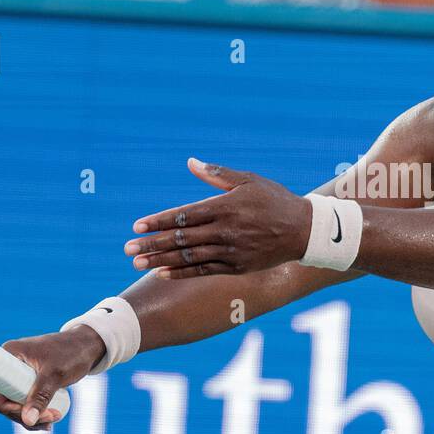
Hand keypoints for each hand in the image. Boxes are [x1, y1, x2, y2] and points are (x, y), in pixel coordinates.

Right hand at [0, 327, 104, 429]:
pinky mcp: (27, 381)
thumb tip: (27, 420)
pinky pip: (23, 401)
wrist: (88, 346)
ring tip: (53, 420)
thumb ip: (41, 396)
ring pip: (13, 403)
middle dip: (23, 415)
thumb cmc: (72, 353)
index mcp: (9, 355)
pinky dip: (33, 413)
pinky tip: (47, 423)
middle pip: (2, 399)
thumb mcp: (55, 374)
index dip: (4, 405)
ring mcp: (17, 373)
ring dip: (30, 417)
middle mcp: (8, 364)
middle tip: (49, 418)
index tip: (26, 413)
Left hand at [123, 158, 311, 278]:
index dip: (159, 221)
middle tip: (128, 247)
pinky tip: (164, 272)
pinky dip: (183, 272)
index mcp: (226, 206)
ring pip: (189, 257)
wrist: (305, 230)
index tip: (138, 225)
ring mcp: (231, 251)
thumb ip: (217, 173)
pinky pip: (204, 271)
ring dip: (161, 260)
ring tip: (138, 262)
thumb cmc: (275, 200)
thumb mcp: (248, 180)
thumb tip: (190, 161)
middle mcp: (226, 230)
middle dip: (152, 244)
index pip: (184, 215)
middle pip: (181, 239)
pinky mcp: (237, 266)